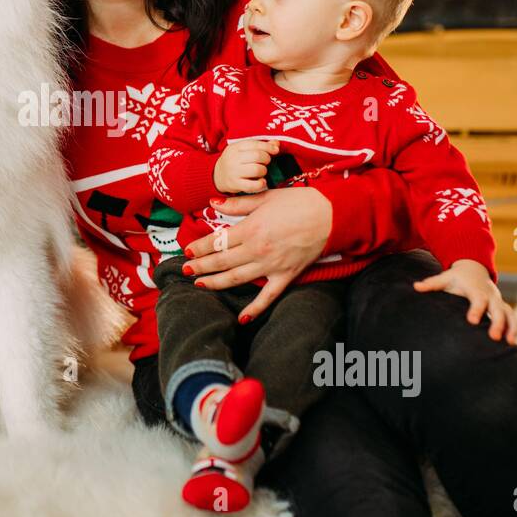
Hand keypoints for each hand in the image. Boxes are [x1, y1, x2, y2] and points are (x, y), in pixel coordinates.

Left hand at [183, 187, 330, 322]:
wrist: (330, 215)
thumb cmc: (298, 202)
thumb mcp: (265, 197)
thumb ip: (238, 204)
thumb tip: (213, 202)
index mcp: (251, 229)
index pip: (218, 241)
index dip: (200, 247)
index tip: (188, 250)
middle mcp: (257, 250)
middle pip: (222, 261)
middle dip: (201, 266)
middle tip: (185, 269)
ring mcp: (271, 265)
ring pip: (237, 278)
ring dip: (217, 283)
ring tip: (200, 284)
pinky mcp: (286, 276)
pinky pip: (267, 296)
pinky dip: (255, 309)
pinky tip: (242, 319)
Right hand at [213, 139, 278, 193]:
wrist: (217, 176)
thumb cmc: (235, 161)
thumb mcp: (243, 150)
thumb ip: (260, 146)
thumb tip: (276, 143)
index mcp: (235, 147)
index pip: (255, 144)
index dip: (269, 147)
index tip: (275, 150)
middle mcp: (233, 159)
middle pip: (258, 156)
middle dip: (266, 159)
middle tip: (265, 162)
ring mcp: (233, 172)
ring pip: (257, 170)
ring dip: (263, 171)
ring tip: (261, 171)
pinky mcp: (235, 184)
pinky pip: (253, 185)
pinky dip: (261, 183)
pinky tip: (261, 181)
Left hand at [414, 259, 516, 344]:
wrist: (474, 268)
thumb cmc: (456, 277)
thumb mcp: (444, 278)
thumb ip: (431, 283)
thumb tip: (416, 286)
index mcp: (476, 289)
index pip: (478, 299)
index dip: (476, 309)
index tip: (472, 321)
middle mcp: (489, 295)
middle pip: (497, 308)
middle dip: (497, 323)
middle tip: (493, 337)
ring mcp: (498, 301)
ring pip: (508, 313)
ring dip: (511, 327)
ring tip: (510, 343)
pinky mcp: (502, 306)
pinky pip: (511, 317)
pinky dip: (514, 328)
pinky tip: (512, 343)